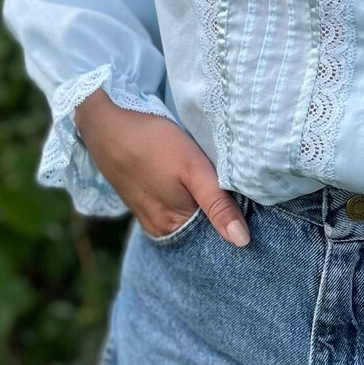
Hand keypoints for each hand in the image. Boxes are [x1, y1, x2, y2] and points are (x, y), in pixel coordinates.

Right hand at [73, 87, 250, 246]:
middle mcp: (160, 228)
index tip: (256, 209)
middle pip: (202, 227)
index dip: (236, 222)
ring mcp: (150, 213)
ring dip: (206, 204)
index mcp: (172, 226)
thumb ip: (217, 205)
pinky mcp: (144, 198)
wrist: (106, 123)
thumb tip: (243, 241)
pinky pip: (176, 206)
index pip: (215, 237)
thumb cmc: (152, 142)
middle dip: (223, 214)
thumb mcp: (193, 170)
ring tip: (226, 186)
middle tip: (246, 193)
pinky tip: (199, 183)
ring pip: (190, 216)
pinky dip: (190, 197)